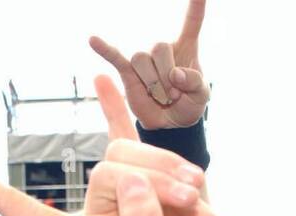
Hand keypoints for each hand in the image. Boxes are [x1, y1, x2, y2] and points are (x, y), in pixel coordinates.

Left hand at [0, 75, 255, 215]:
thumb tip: (130, 186)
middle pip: (106, 172)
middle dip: (152, 183)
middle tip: (185, 208)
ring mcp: (122, 198)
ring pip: (130, 156)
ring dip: (169, 173)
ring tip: (192, 203)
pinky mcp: (148, 180)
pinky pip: (126, 135)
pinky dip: (116, 108)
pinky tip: (101, 78)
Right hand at [90, 0, 209, 129]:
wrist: (170, 124)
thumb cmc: (188, 104)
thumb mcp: (202, 95)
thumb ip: (195, 82)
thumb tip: (175, 74)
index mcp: (186, 47)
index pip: (192, 21)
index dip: (196, 6)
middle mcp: (163, 49)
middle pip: (159, 47)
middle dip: (167, 76)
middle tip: (174, 96)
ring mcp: (144, 60)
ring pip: (141, 59)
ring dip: (152, 83)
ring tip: (161, 98)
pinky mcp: (128, 72)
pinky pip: (115, 57)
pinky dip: (104, 49)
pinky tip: (93, 40)